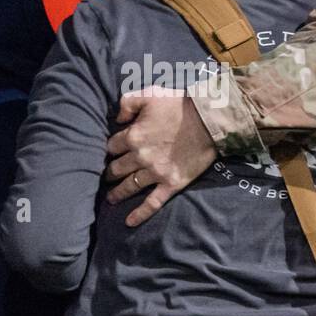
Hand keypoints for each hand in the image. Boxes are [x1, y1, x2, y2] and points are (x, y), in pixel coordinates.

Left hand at [105, 87, 215, 225]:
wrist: (209, 120)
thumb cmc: (179, 105)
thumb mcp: (150, 93)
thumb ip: (127, 102)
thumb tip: (116, 118)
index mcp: (133, 136)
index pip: (111, 147)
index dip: (108, 149)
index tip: (108, 153)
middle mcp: (140, 157)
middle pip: (116, 169)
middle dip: (109, 173)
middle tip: (106, 176)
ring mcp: (156, 173)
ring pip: (129, 186)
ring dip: (117, 193)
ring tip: (110, 198)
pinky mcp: (171, 184)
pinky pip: (152, 202)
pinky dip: (140, 214)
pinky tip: (129, 222)